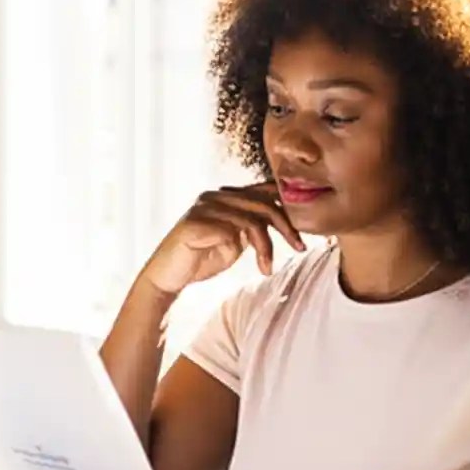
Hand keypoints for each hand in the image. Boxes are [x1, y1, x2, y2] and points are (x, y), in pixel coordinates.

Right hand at [139, 184, 305, 295]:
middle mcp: (215, 196)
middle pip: (263, 202)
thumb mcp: (234, 242)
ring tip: (269, 266)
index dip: (286, 209)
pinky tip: (259, 267)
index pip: (262, 192)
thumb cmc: (200, 259)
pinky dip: (254, 250)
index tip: (300, 236)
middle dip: (286, 226)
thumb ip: (251, 228)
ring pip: (253, 218)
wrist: (169, 277)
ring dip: (268, 246)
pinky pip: (235, 231)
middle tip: (299, 247)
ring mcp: (204, 207)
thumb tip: (276, 221)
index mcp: (225, 197)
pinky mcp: (196, 222)